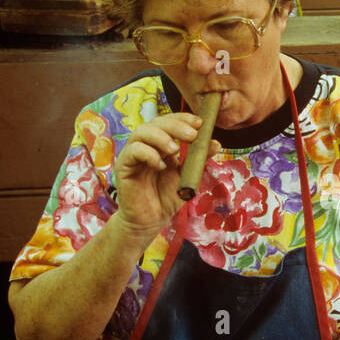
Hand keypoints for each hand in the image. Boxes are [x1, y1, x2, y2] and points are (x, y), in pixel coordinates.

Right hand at [113, 112, 220, 238]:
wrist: (151, 220)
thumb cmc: (167, 197)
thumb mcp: (187, 176)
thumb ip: (198, 159)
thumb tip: (216, 143)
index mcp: (160, 145)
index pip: (169, 123)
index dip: (183, 119)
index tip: (200, 123)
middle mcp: (145, 145)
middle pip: (156, 123)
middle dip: (175, 126)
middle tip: (192, 135)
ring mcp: (132, 154)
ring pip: (141, 132)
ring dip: (161, 137)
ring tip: (175, 150)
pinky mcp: (123, 166)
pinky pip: (133, 151)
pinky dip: (148, 154)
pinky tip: (161, 166)